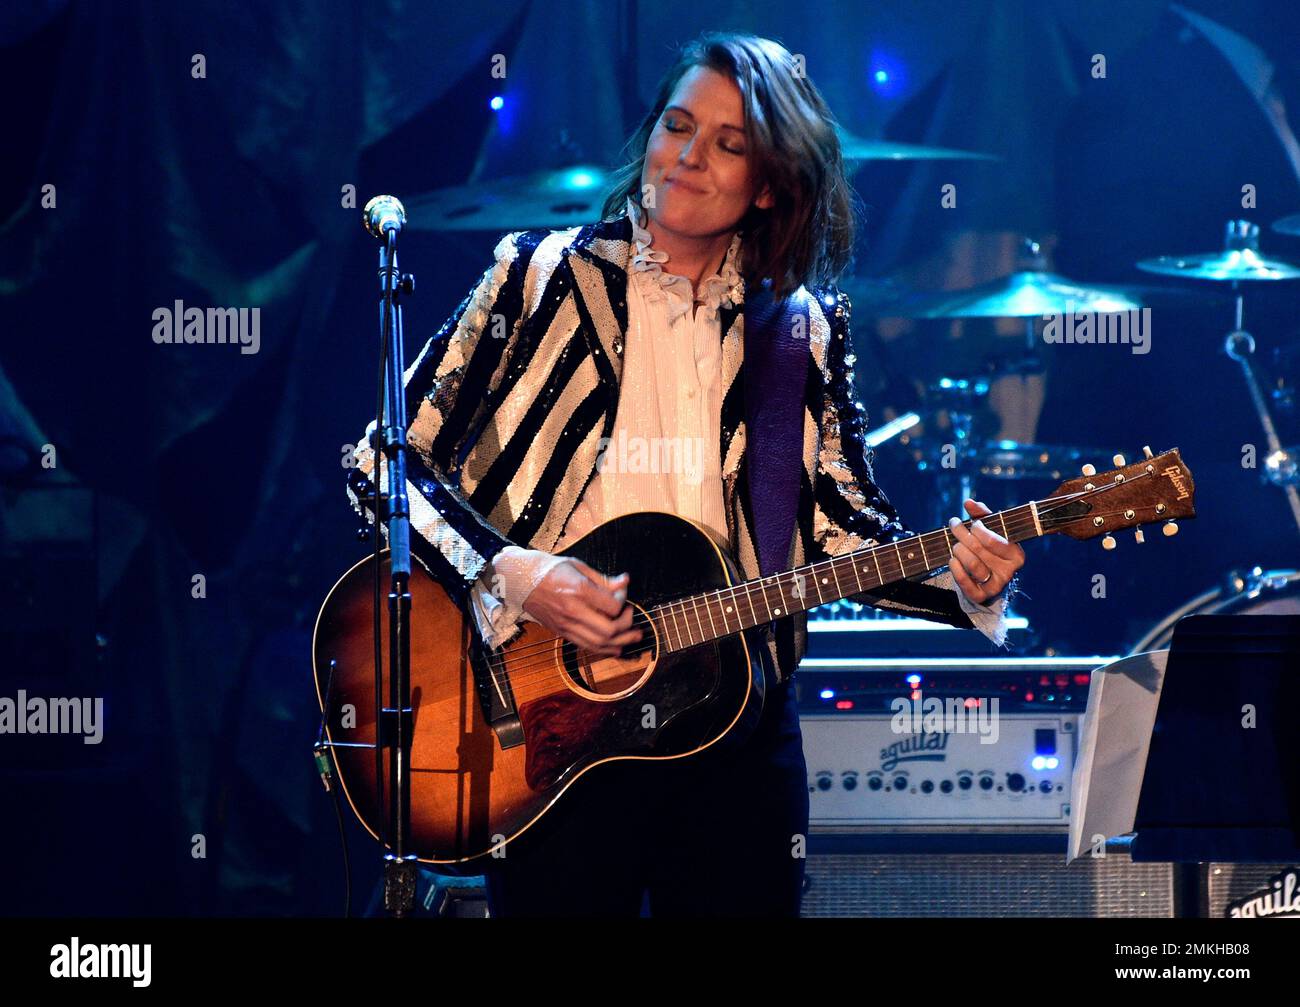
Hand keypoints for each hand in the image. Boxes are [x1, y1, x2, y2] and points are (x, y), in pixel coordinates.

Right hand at [522, 559, 643, 656]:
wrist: (520, 580)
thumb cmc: (549, 569)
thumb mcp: (578, 566)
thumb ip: (603, 579)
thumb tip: (625, 582)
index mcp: (578, 590)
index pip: (612, 606)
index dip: (623, 600)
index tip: (622, 593)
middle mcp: (572, 610)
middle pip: (608, 630)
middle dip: (627, 626)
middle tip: (631, 617)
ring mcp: (565, 624)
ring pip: (598, 643)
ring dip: (620, 642)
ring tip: (633, 636)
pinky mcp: (561, 632)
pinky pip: (586, 646)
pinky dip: (604, 649)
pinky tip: (615, 646)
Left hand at [948, 499, 1024, 604]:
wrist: (989, 578)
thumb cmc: (990, 549)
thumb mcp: (990, 530)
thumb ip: (982, 515)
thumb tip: (969, 502)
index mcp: (1016, 555)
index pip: (993, 540)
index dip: (978, 529)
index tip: (972, 523)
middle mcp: (1009, 572)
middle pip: (978, 549)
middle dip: (962, 534)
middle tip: (954, 525)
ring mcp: (995, 586)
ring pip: (972, 564)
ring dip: (958, 550)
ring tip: (955, 545)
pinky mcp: (980, 596)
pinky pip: (964, 582)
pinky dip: (955, 568)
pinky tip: (952, 560)